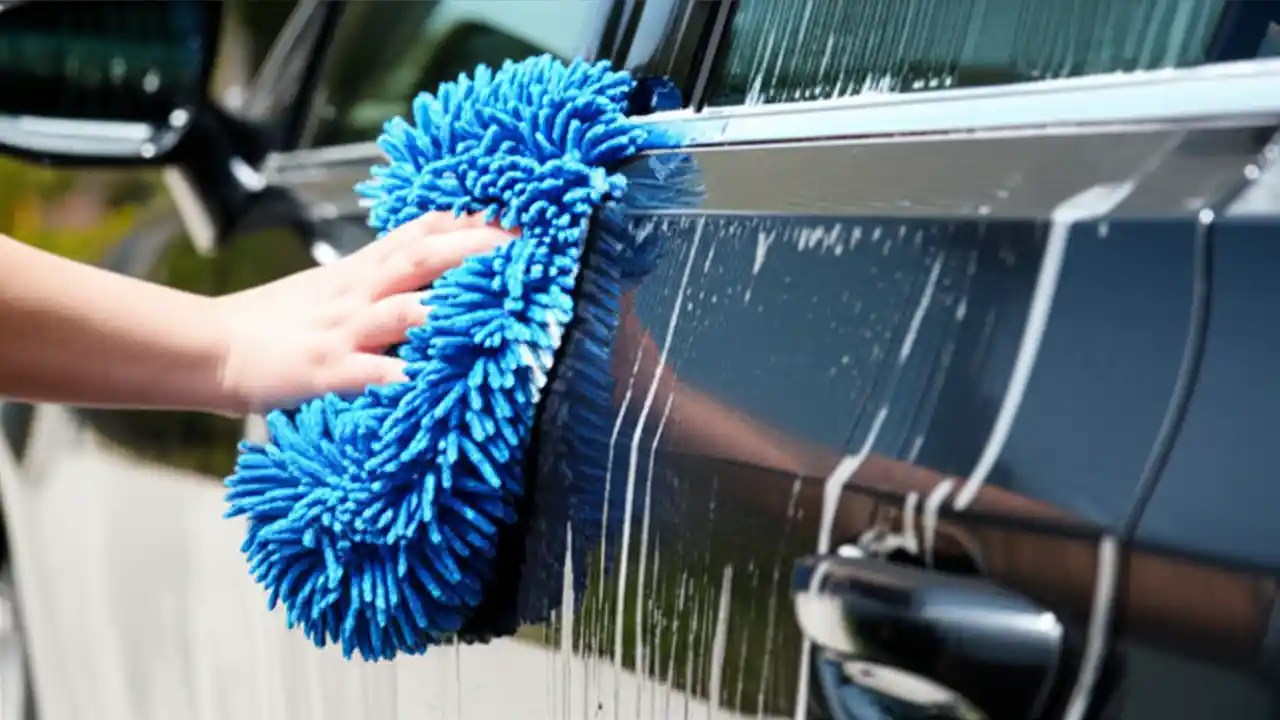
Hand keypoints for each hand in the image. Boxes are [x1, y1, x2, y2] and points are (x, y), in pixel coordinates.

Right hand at [215, 212, 513, 414]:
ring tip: (494, 310)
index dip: (468, 221)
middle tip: (525, 247)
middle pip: (422, 258)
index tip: (517, 217)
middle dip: (475, 249)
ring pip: (402, 310)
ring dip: (448, 307)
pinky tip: (430, 383)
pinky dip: (401, 377)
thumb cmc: (279, 321)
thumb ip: (383, 273)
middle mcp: (359, 292)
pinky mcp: (326, 371)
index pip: (421, 231)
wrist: (213, 347)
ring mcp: (344, 330)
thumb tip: (433, 262)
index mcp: (362, 269)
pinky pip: (369, 373)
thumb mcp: (335, 284)